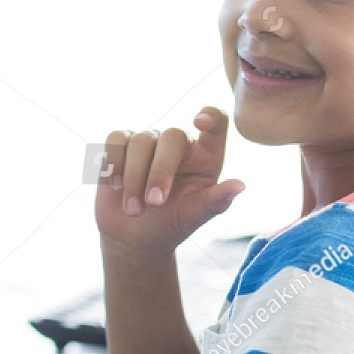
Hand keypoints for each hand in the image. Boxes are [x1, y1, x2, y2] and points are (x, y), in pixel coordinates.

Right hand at [94, 106, 244, 259]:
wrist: (133, 237)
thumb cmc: (171, 225)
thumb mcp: (194, 217)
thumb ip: (215, 201)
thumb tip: (240, 186)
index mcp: (205, 156)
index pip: (216, 124)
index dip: (211, 117)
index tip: (200, 121)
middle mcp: (178, 144)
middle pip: (172, 136)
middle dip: (160, 171)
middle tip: (155, 203)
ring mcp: (149, 143)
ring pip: (140, 141)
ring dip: (134, 179)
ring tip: (134, 210)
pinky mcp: (122, 146)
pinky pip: (115, 140)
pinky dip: (114, 164)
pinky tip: (116, 187)